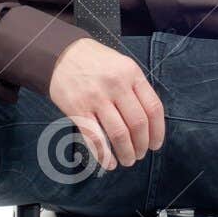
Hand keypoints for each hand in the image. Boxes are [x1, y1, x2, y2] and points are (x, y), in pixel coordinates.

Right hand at [48, 38, 165, 168]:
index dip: (157, 131)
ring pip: (119, 134)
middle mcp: (116, 85)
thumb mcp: (122, 65)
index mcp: (131, 74)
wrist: (60, 53)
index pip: (153, 108)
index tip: (155, 144)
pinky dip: (104, 155)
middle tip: (140, 154)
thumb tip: (149, 123)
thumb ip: (136, 89)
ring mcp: (96, 97)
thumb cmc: (95, 62)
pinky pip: (94, 138)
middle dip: (141, 145)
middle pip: (138, 124)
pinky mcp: (77, 109)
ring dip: (126, 153)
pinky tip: (109, 163)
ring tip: (127, 160)